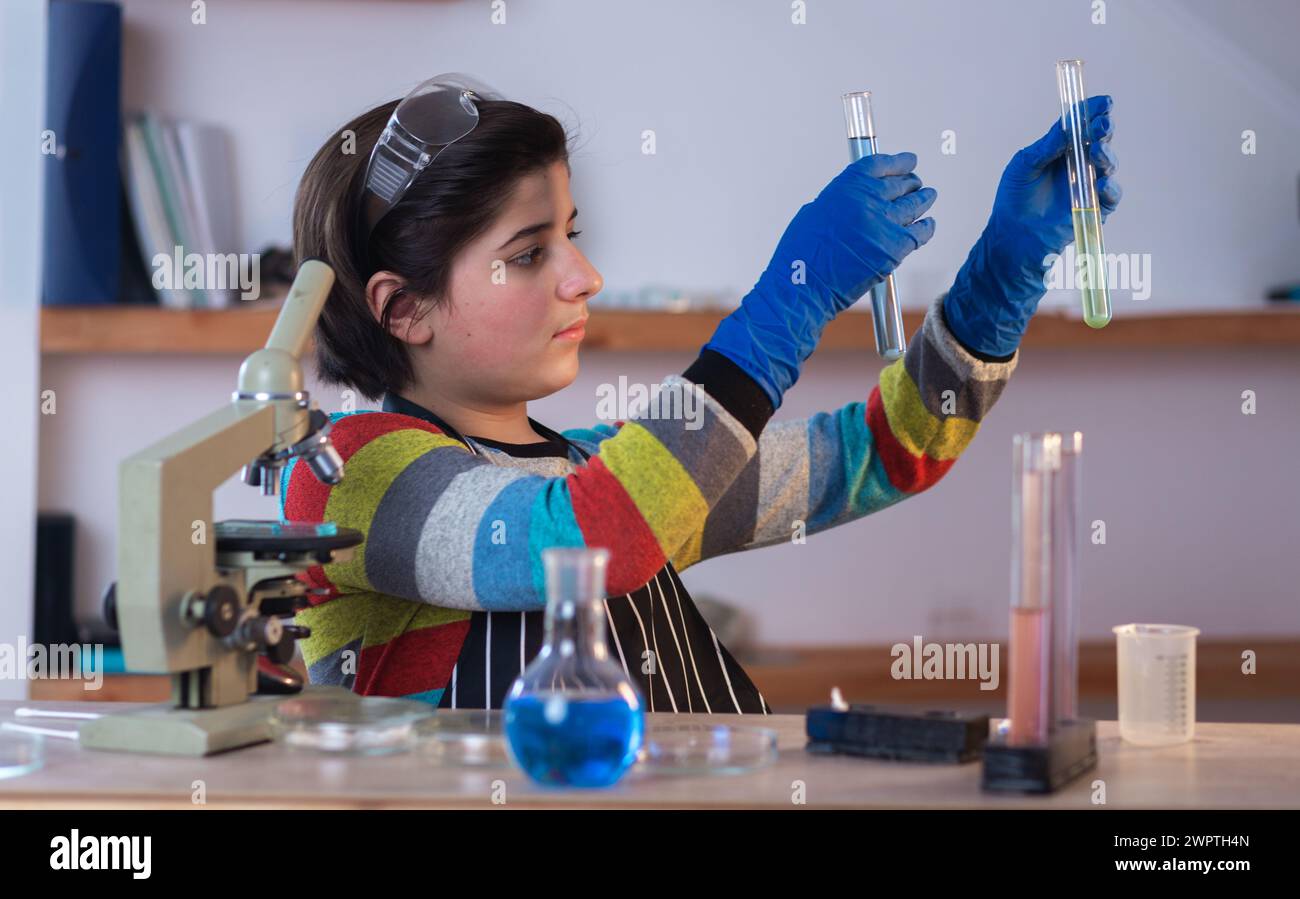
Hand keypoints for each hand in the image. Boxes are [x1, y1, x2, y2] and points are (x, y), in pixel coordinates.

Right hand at [705, 152, 936, 408]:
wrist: (803, 286)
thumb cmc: (802, 254)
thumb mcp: (816, 212)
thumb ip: (842, 201)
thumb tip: (860, 199)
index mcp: (846, 186)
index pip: (881, 165)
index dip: (899, 162)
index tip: (909, 161)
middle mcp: (868, 200)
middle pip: (902, 183)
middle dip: (911, 183)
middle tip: (916, 184)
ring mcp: (884, 223)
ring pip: (916, 204)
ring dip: (923, 198)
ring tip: (928, 196)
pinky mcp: (894, 248)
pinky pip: (921, 232)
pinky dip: (926, 227)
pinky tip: (927, 225)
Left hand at [944, 95, 1120, 358]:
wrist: (1012, 236)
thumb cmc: (1014, 198)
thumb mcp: (1025, 165)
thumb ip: (1048, 145)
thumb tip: (1070, 125)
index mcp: (1061, 149)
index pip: (1082, 125)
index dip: (1094, 112)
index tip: (1103, 102)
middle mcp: (1078, 164)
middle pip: (1099, 140)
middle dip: (1103, 130)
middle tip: (1102, 125)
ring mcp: (1087, 185)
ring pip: (1107, 164)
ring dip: (1106, 155)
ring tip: (1096, 152)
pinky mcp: (1093, 208)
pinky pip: (1109, 196)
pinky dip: (1108, 188)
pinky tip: (1100, 182)